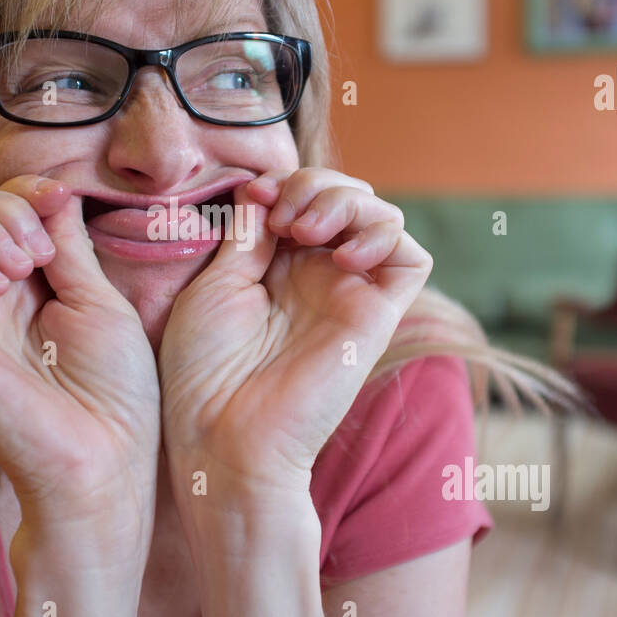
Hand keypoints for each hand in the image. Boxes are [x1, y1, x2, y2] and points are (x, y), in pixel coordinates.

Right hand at [0, 175, 159, 557]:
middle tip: (41, 254)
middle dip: (2, 204)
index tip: (58, 197)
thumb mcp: (97, 298)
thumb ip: (66, 244)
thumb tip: (52, 190)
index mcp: (27, 284)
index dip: (22, 187)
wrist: (103, 459)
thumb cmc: (114, 393)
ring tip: (22, 270)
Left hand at [158, 167, 431, 501]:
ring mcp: (350, 294)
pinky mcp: (377, 317)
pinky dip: (385, 236)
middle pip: (347, 195)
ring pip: (382, 216)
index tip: (254, 195)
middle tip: (282, 215)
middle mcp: (317, 276)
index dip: (286, 181)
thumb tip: (264, 187)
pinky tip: (342, 257)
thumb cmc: (204, 372)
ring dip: (348, 201)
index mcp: (274, 267)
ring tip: (306, 231)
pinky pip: (411, 258)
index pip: (304, 196)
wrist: (224, 436)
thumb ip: (247, 234)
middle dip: (316, 182)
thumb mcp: (214, 285)